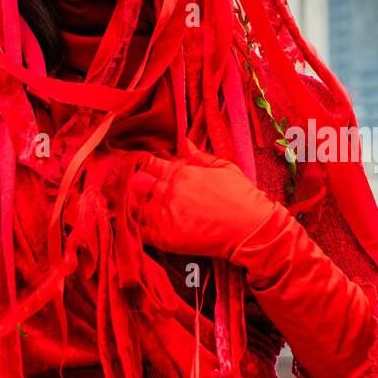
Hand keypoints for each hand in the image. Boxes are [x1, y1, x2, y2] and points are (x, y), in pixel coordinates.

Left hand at [127, 148, 284, 261]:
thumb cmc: (241, 196)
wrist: (250, 228)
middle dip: (133, 184)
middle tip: (129, 188)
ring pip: (133, 205)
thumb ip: (200, 156)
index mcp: (180, 171)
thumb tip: (184, 142)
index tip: (138, 168)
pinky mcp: (164, 236)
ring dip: (130, 204)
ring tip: (127, 206)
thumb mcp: (224, 167)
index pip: (150, 163)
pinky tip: (133, 225)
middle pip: (137, 183)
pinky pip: (138, 230)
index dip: (143, 166)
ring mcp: (164, 213)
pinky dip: (133, 227)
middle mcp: (169, 189)